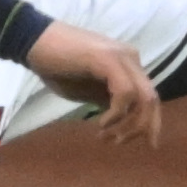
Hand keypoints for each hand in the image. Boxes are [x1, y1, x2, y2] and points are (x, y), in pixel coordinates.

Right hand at [27, 20, 159, 145]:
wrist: (34, 41)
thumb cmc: (56, 65)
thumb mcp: (88, 90)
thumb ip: (107, 100)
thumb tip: (122, 119)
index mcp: (128, 64)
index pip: (150, 97)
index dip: (152, 123)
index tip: (148, 144)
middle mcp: (131, 58)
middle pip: (152, 100)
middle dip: (142, 128)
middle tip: (120, 143)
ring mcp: (122, 57)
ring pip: (143, 99)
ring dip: (128, 125)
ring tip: (107, 136)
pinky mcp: (108, 59)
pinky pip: (125, 93)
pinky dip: (117, 113)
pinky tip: (101, 123)